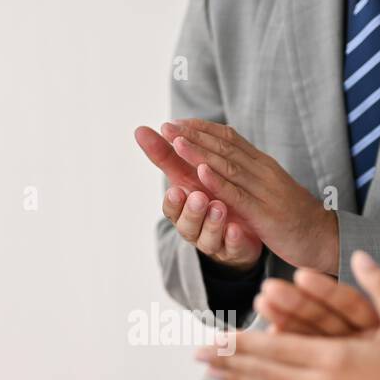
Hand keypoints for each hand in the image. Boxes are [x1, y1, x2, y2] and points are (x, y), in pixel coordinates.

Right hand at [135, 126, 263, 272]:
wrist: (239, 225)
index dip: (174, 202)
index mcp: (183, 209)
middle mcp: (195, 228)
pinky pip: (233, 249)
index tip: (177, 190)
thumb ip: (166, 155)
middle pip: (188, 226)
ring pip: (210, 239)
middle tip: (199, 197)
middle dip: (193, 212)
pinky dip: (233, 240)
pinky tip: (236, 230)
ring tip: (220, 208)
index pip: (172, 208)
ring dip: (213, 223)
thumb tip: (139, 129)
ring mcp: (215, 241)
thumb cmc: (207, 194)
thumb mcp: (187, 175)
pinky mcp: (235, 250)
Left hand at [163, 119, 340, 273]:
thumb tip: (227, 159)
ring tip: (176, 141)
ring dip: (200, 152)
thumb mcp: (269, 188)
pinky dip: (218, 182)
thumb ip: (249, 173)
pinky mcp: (265, 213)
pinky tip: (200, 172)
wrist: (323, 237)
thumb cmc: (294, 216)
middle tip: (166, 125)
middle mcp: (263, 171)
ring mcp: (265, 190)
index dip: (201, 128)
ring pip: (228, 166)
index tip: (177, 121)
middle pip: (224, 147)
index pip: (229, 138)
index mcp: (262, 164)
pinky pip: (239, 195)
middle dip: (193, 135)